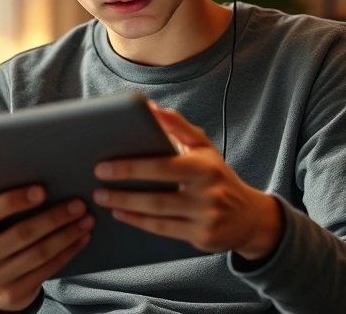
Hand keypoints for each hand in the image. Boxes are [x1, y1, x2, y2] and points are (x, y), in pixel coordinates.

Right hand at [0, 185, 93, 310]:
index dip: (13, 200)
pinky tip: (82, 238)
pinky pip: (47, 269)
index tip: (42, 190)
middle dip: (54, 217)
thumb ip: (1, 206)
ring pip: (38, 253)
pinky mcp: (14, 292)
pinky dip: (68, 251)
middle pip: (20, 234)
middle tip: (79, 204)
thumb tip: (43, 177)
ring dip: (67, 234)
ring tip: (86, 219)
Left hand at [92, 102, 282, 259]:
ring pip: (157, 214)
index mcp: (206, 166)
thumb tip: (150, 107)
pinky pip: (163, 230)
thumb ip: (177, 127)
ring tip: (103, 197)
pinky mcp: (201, 237)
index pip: (163, 166)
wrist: (248, 216)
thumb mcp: (204, 148)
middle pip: (158, 194)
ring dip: (126, 206)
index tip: (104, 165)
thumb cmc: (217, 176)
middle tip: (97, 183)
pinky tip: (121, 213)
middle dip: (123, 189)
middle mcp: (208, 193)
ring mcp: (206, 218)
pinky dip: (139, 222)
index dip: (132, 166)